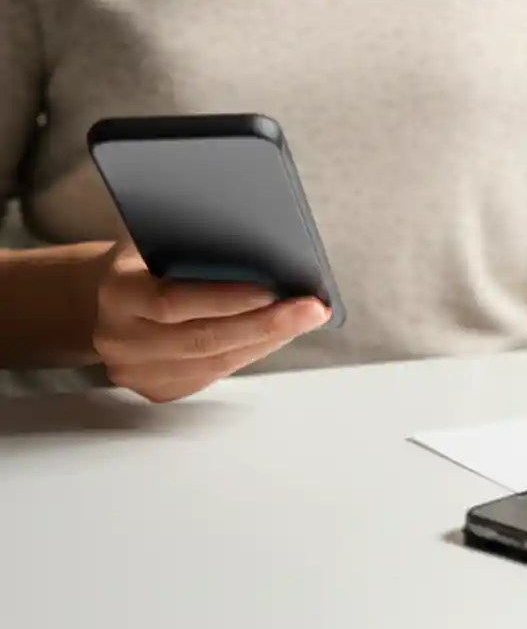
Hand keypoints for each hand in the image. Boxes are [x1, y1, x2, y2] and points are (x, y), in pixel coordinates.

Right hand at [92, 243, 329, 401]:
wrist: (113, 296)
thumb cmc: (146, 260)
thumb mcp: (157, 239)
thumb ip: (193, 245)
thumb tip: (262, 245)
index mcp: (117, 292)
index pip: (172, 302)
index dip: (225, 300)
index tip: (272, 292)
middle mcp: (120, 337)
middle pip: (202, 340)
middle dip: (265, 325)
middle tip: (311, 310)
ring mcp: (137, 370)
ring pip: (215, 363)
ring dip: (266, 341)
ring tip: (305, 320)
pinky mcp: (159, 389)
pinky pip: (215, 375)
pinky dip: (251, 353)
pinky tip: (278, 335)